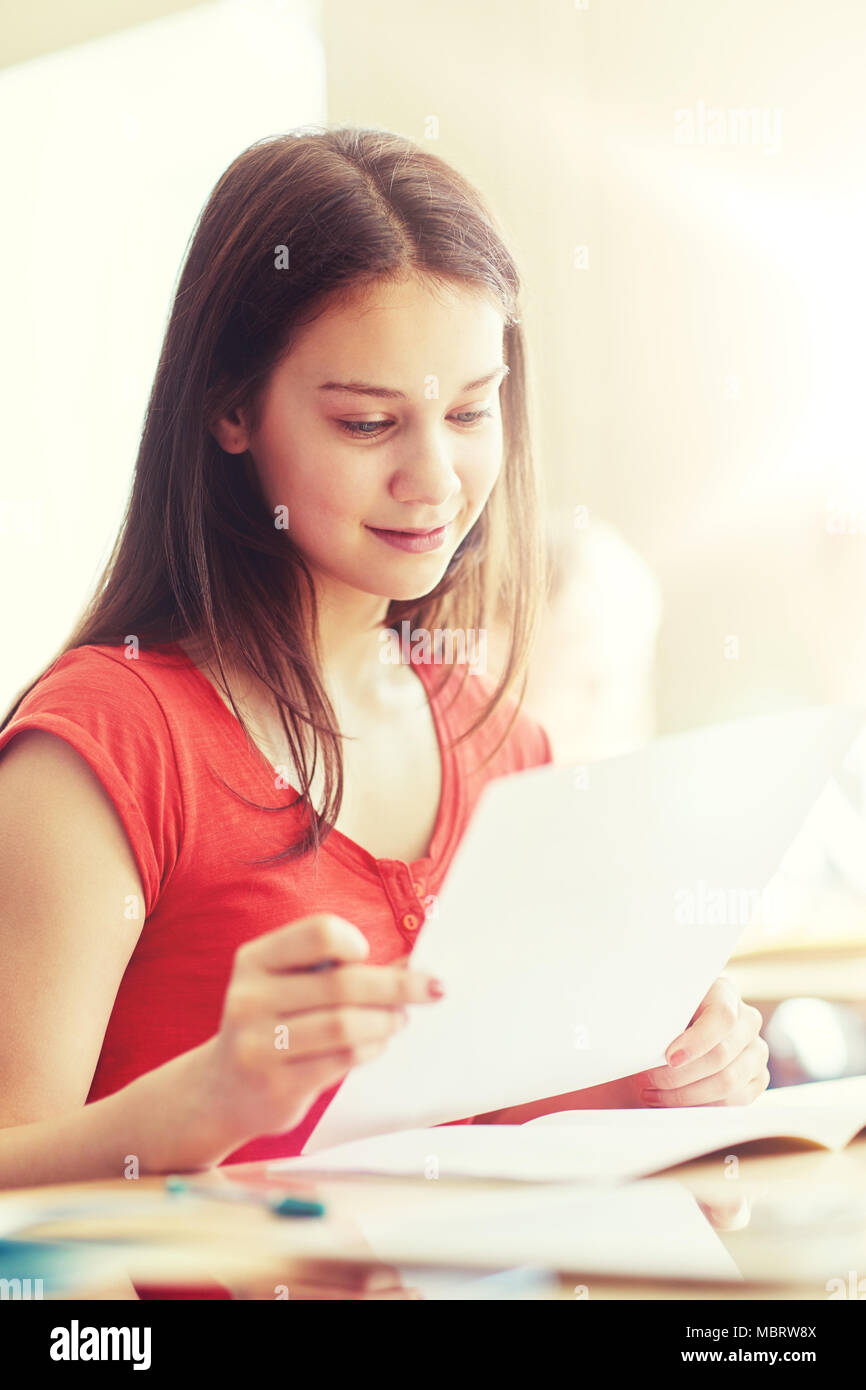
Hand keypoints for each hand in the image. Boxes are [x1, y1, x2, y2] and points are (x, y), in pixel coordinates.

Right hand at [194, 914, 441, 1156]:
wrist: (223, 1090)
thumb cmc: (274, 1025)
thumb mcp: (291, 986)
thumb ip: (341, 968)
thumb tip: (413, 960)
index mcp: (255, 960)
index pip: (319, 933)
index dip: (353, 942)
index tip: (369, 955)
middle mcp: (250, 997)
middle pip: (342, 982)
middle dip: (397, 985)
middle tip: (431, 988)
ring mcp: (258, 1043)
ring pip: (346, 1025)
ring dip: (386, 1020)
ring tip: (400, 1019)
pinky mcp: (276, 1083)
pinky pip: (342, 1060)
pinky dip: (371, 1048)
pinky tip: (377, 1044)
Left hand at [633, 977, 769, 1107]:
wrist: (680, 1031)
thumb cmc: (666, 1017)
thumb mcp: (663, 1008)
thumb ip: (662, 1017)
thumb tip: (647, 1039)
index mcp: (724, 992)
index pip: (722, 1017)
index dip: (696, 1041)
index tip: (669, 1058)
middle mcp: (748, 1020)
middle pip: (721, 1055)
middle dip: (679, 1074)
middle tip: (646, 1080)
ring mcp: (757, 1051)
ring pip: (727, 1082)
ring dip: (685, 1094)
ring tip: (653, 1093)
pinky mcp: (758, 1078)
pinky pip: (733, 1101)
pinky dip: (699, 1106)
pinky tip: (672, 1101)